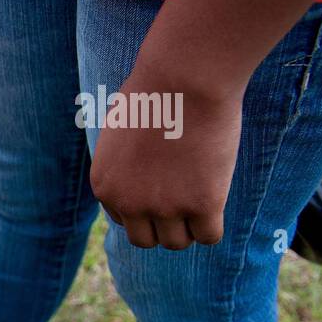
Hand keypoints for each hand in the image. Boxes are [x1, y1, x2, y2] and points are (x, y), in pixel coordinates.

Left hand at [89, 67, 243, 249]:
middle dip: (163, 225)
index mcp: (105, 186)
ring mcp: (165, 207)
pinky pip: (209, 236)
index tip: (162, 185)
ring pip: (177, 243)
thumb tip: (136, 175)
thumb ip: (123, 161)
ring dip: (189, 227)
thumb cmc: (154, 92)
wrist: (184, 79)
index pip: (123, 219)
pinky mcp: (202, 204)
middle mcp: (129, 203)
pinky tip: (217, 202)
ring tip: (201, 196)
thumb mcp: (120, 130)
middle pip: (146, 240)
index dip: (145, 207)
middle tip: (183, 199)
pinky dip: (213, 227)